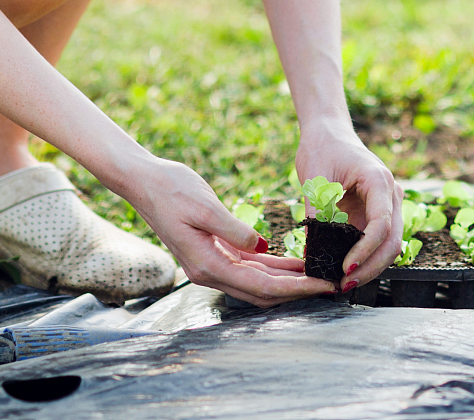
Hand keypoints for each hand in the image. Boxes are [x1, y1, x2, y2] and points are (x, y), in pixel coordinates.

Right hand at [118, 157, 333, 307]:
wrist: (144, 181)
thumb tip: (262, 248)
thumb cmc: (171, 189)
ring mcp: (211, 265)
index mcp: (208, 265)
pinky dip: (273, 268)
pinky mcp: (214, 253)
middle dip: (297, 292)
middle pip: (262, 293)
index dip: (295, 288)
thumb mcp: (206, 206)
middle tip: (329, 286)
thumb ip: (234, 230)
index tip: (322, 285)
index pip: (261, 286)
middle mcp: (210, 272)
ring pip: (257, 283)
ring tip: (318, 277)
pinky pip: (250, 268)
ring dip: (287, 282)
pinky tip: (293, 265)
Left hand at [295, 124, 401, 291]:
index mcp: (378, 180)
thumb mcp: (315, 179)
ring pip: (389, 245)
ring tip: (343, 283)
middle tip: (343, 285)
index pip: (381, 224)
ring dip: (370, 267)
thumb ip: (317, 214)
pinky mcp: (377, 213)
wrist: (328, 131)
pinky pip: (378, 241)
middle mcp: (390, 194)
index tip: (346, 267)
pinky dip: (365, 258)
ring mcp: (387, 204)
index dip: (365, 250)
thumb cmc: (321, 148)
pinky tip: (345, 270)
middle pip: (392, 240)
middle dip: (370, 267)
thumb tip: (314, 252)